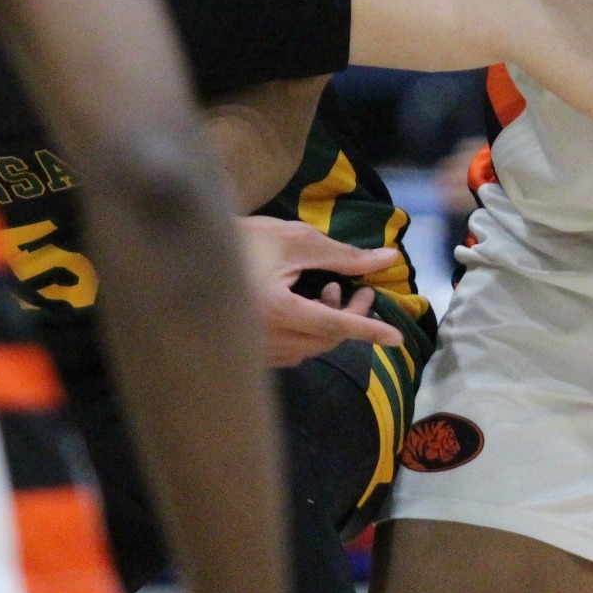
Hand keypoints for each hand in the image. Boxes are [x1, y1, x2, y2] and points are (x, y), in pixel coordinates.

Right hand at [237, 217, 405, 366]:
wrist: (194, 254)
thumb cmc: (245, 240)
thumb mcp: (297, 240)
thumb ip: (345, 255)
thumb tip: (388, 258)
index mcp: (276, 311)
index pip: (333, 325)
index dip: (368, 330)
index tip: (398, 338)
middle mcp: (264, 339)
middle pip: (325, 339)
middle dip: (352, 317)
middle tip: (362, 292)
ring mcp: (255, 350)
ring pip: (309, 348)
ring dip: (330, 323)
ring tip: (329, 290)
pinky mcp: (249, 352)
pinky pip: (291, 350)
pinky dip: (309, 331)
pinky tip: (307, 305)